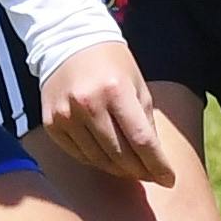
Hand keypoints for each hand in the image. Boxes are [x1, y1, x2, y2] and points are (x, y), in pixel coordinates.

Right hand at [37, 43, 174, 183]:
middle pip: (120, 155)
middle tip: (152, 176)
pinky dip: (96, 161)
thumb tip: (153, 159)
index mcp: (116, 90)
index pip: (142, 140)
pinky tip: (107, 158)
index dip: (157, 164)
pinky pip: (78, 155)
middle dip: (140, 171)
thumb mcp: (137, 84)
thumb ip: (146, 120)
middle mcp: (89, 104)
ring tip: (131, 169)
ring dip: (119, 169)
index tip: (168, 179)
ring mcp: (67, 115)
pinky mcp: (51, 123)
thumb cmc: (110, 62)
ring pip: (98, 159)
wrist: (66, 41)